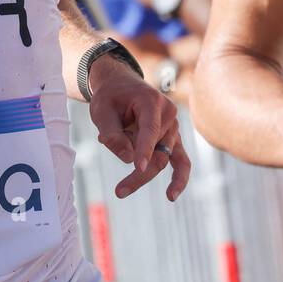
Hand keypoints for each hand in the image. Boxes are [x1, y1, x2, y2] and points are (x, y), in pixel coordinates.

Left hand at [87, 53, 190, 201]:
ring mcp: (173, 128)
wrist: (120, 86)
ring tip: (122, 191)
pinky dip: (179, 178)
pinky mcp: (172, 139)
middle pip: (157, 150)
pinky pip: (181, 161)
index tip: (137, 167)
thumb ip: (112, 134)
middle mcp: (168, 115)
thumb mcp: (101, 111)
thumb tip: (129, 159)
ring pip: (163, 159)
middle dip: (139, 173)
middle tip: (118, 191)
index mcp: (151, 101)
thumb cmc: (110, 98)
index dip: (144, 149)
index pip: (150, 129)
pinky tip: (171, 195)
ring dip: (144, 175)